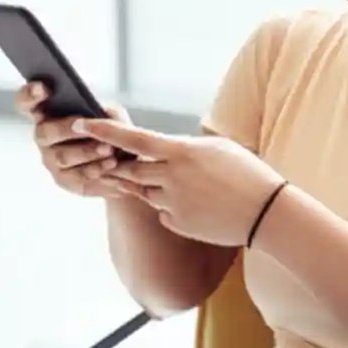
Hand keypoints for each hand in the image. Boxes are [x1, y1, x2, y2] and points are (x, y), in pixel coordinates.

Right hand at [15, 81, 134, 198]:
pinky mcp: (65, 180)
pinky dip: (96, 170)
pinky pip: (76, 177)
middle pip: (44, 132)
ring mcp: (51, 159)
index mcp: (48, 112)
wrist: (125, 162)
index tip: (42, 88)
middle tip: (87, 128)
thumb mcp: (112, 114)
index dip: (29, 95)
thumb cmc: (112, 130)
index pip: (27, 102)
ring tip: (108, 149)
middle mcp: (44, 136)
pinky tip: (111, 164)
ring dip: (86, 152)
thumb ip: (103, 110)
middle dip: (67, 129)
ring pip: (61, 157)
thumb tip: (97, 112)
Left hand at [73, 118, 286, 245]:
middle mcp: (171, 177)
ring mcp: (172, 203)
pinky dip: (172, 207)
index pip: (133, 139)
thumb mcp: (217, 148)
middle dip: (123, 166)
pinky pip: (162, 212)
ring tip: (188, 186)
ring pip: (144, 192)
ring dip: (153, 186)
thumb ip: (184, 147)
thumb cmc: (247, 173)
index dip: (104, 131)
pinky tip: (199, 206)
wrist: (266, 212)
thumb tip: (163, 149)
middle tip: (123, 162)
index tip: (81, 124)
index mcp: (181, 152)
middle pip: (131, 169)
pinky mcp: (177, 224)